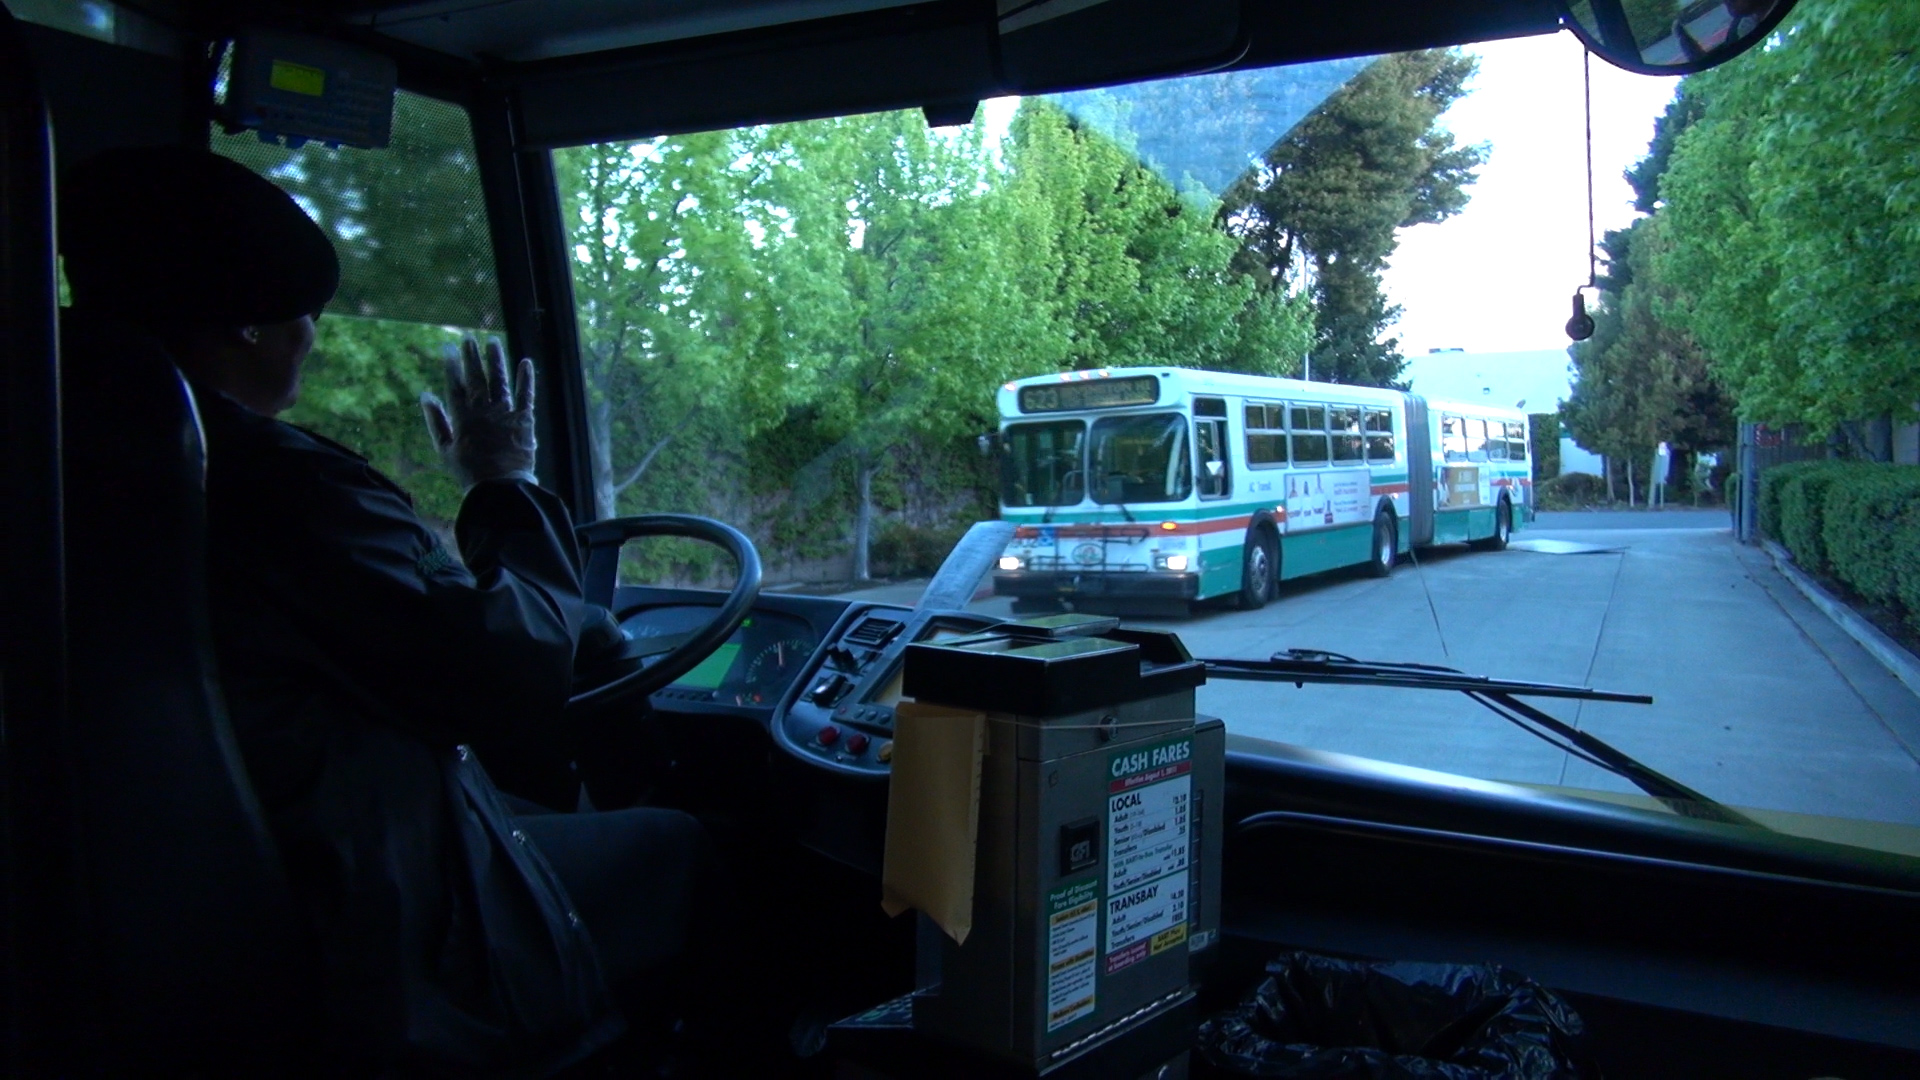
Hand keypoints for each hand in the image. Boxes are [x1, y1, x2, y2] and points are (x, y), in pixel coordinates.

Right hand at [421, 337, 537, 488]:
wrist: (501, 487)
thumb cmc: (470, 472)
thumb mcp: (445, 449)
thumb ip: (435, 421)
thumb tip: (425, 395)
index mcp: (462, 417)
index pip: (454, 385)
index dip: (451, 366)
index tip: (448, 348)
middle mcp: (483, 410)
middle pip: (476, 378)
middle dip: (472, 357)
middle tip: (469, 339)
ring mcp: (505, 413)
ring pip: (500, 380)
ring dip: (496, 360)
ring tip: (493, 342)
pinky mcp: (525, 419)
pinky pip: (526, 394)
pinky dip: (526, 378)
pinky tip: (526, 362)